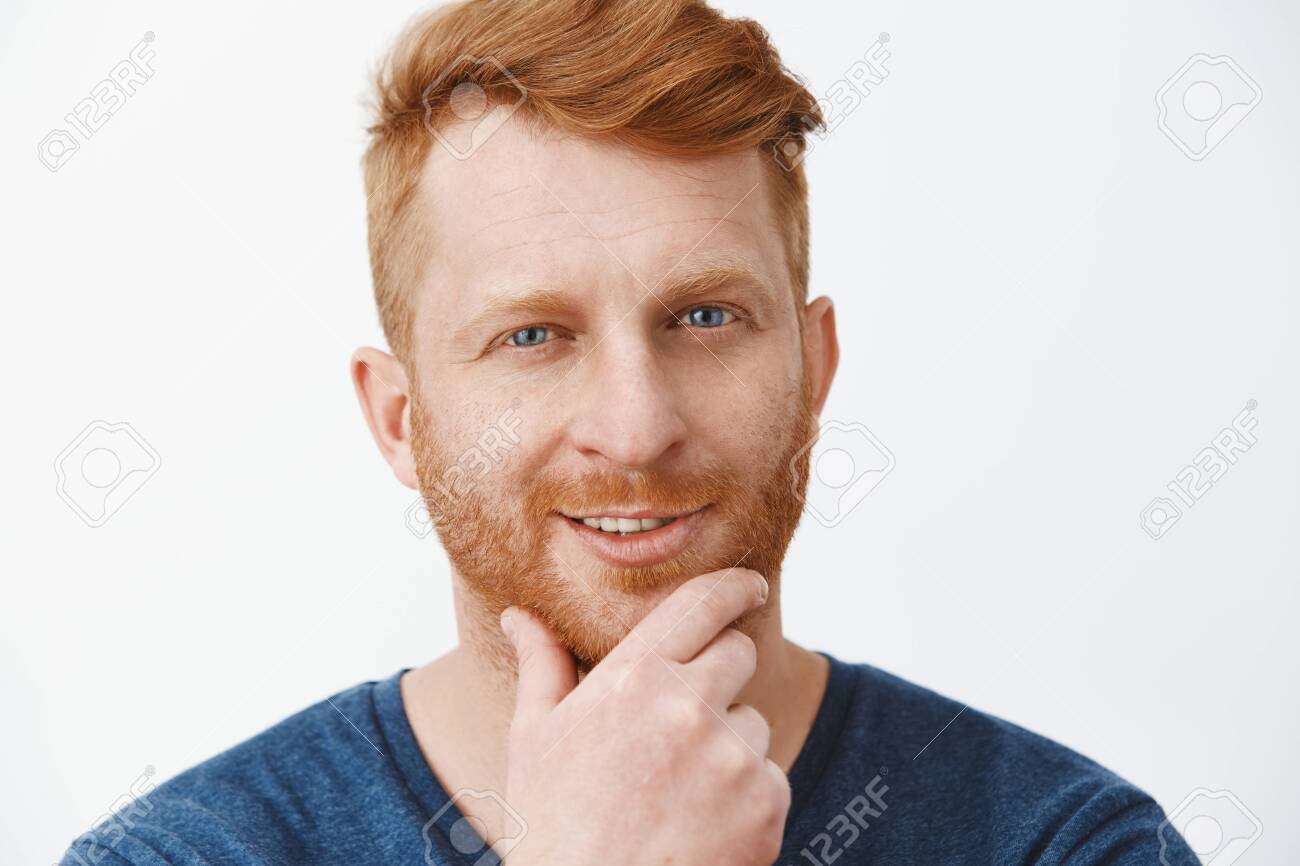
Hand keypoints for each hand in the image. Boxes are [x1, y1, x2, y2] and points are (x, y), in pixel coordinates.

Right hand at [500, 567, 787, 864]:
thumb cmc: (553, 826)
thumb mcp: (533, 739)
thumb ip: (542, 665)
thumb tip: (520, 614)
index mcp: (634, 679)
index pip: (704, 602)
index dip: (736, 586)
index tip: (751, 586)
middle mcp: (690, 707)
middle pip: (738, 653)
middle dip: (719, 674)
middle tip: (683, 721)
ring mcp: (733, 758)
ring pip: (753, 722)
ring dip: (728, 744)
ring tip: (676, 792)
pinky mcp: (766, 806)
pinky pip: (770, 777)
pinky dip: (746, 797)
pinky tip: (698, 826)